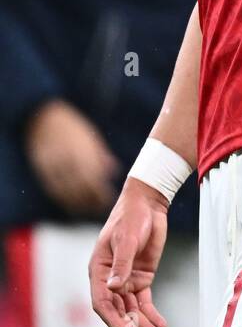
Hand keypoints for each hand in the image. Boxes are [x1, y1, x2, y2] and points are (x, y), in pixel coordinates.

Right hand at [24, 99, 119, 215]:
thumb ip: (101, 155)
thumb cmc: (71, 126)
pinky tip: (70, 204)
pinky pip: (53, 190)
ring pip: (67, 192)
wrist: (43, 117)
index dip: (102, 193)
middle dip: (92, 201)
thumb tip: (113, 171)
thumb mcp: (90, 136)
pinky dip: (63, 199)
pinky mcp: (42, 170)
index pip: (95, 180)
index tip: (110, 199)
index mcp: (83, 152)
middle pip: (82, 189)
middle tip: (101, 208)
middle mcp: (68, 162)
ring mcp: (54, 167)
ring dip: (78, 204)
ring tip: (87, 209)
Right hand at [89, 179, 168, 326]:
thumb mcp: (126, 239)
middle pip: (117, 310)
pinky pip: (144, 301)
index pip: (102, 302)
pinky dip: (152, 313)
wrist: (148, 205)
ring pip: (132, 309)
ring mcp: (126, 280)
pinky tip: (161, 324)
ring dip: (142, 324)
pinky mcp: (142, 277)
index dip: (112, 320)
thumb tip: (114, 288)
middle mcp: (110, 279)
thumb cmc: (130, 218)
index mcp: (99, 271)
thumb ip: (122, 264)